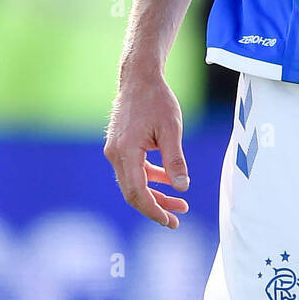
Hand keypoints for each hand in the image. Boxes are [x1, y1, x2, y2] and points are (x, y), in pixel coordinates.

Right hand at [104, 69, 190, 229]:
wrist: (139, 78)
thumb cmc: (157, 100)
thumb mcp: (172, 129)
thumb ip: (175, 160)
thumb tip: (182, 188)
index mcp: (126, 152)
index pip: (137, 192)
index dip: (153, 210)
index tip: (170, 221)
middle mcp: (115, 154)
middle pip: (133, 192)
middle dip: (156, 207)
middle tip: (177, 219)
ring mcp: (115, 151)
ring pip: (134, 182)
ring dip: (154, 194)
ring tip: (180, 203)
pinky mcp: (121, 146)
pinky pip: (134, 170)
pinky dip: (150, 178)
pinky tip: (169, 181)